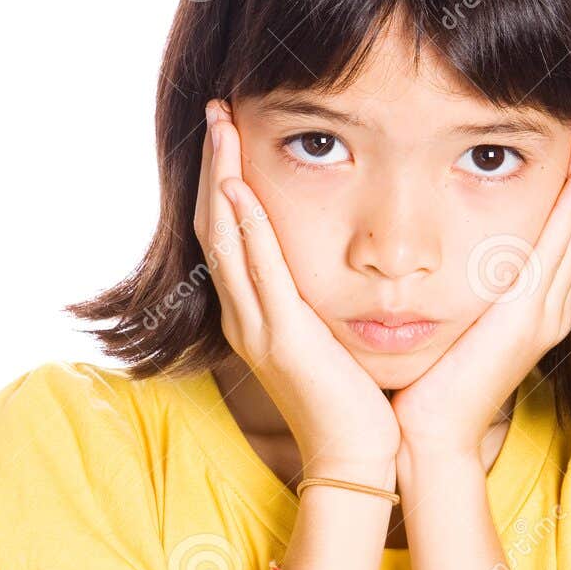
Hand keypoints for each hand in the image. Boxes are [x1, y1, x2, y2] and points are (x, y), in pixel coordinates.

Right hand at [194, 99, 400, 478]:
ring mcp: (258, 328)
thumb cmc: (354, 402)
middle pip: (214, 226)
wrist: (356, 458)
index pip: (227, 235)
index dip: (222, 180)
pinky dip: (246, 228)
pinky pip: (257, 273)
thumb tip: (338, 259)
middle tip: (216, 110)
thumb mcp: (330, 337)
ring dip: (222, 178)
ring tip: (221, 127)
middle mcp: (246, 317)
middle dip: (215, 165)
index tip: (228, 132)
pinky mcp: (282, 339)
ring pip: (226, 240)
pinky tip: (241, 188)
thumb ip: (320, 298)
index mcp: (255, 315)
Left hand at [390, 124, 570, 466]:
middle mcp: (547, 309)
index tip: (564, 140)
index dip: (565, 189)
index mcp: (528, 311)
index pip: (554, 235)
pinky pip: (557, 249)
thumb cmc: (423, 388)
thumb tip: (428, 258)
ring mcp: (544, 313)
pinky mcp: (530, 317)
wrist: (426, 438)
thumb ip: (449, 292)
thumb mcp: (444, 326)